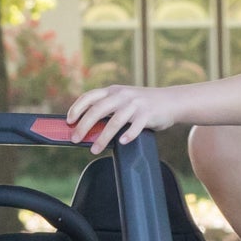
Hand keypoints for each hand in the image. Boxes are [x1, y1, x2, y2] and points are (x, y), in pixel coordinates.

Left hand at [64, 84, 179, 151]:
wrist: (171, 101)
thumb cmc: (142, 105)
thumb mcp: (123, 100)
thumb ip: (108, 109)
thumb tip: (86, 128)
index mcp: (113, 91)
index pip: (90, 96)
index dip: (77, 108)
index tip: (69, 121)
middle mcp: (123, 95)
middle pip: (98, 110)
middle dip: (84, 125)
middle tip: (76, 138)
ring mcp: (136, 104)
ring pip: (115, 121)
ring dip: (103, 137)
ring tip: (94, 149)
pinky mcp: (148, 114)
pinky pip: (136, 126)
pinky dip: (128, 135)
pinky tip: (121, 143)